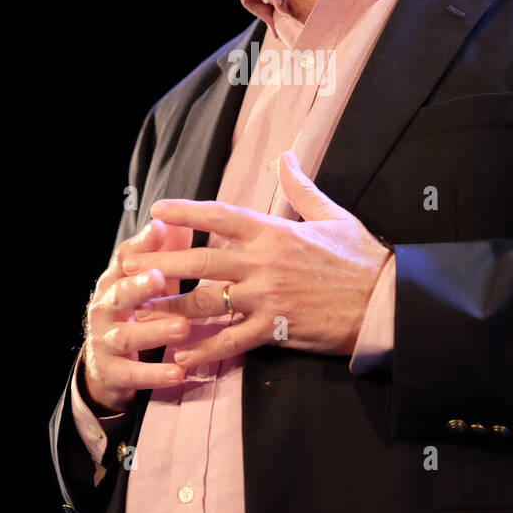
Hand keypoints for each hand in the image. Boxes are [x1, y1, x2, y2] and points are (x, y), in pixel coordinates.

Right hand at [80, 216, 193, 413]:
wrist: (107, 365)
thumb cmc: (137, 311)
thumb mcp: (148, 282)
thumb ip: (162, 254)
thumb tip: (179, 219)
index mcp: (114, 281)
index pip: (125, 258)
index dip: (141, 244)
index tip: (161, 229)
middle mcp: (105, 308)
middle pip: (119, 294)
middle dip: (138, 286)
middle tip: (160, 277)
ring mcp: (105, 341)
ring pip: (127, 335)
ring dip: (154, 331)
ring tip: (182, 327)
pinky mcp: (112, 372)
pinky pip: (133, 374)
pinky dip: (154, 374)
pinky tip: (177, 374)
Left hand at [120, 150, 391, 368]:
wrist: (387, 303)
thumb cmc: (362, 258)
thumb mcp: (332, 215)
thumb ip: (301, 188)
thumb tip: (287, 157)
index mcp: (274, 231)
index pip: (219, 216)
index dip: (185, 212)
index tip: (157, 211)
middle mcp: (262, 263)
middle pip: (198, 261)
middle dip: (159, 263)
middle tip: (126, 266)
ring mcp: (265, 298)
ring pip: (205, 302)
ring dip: (169, 306)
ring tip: (139, 310)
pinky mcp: (273, 329)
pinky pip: (229, 341)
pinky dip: (203, 350)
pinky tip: (180, 355)